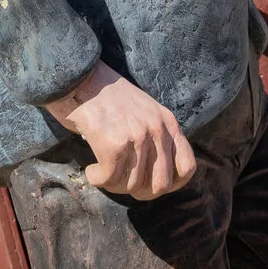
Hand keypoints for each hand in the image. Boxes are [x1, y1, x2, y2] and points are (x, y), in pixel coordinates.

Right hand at [41, 63, 196, 199]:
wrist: (80, 77)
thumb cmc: (107, 96)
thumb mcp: (145, 110)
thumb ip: (157, 136)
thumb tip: (157, 176)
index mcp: (168, 122)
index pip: (187, 167)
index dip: (172, 185)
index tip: (151, 184)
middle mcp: (157, 130)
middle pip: (160, 185)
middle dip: (140, 190)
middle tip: (121, 181)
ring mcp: (138, 137)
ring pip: (132, 185)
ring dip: (114, 185)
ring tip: (103, 172)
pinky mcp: (115, 145)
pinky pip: (109, 180)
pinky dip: (97, 179)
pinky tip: (91, 170)